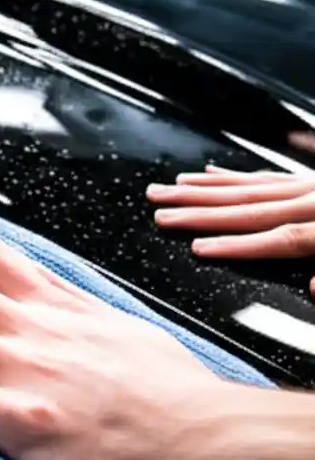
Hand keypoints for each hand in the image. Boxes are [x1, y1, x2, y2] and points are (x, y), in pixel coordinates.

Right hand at [147, 166, 314, 266]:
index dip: (238, 245)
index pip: (281, 238)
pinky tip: (211, 172)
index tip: (197, 248)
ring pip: (253, 185)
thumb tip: (313, 288)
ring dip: (209, 187)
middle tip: (160, 210)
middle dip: (201, 210)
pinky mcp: (314, 177)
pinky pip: (268, 174)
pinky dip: (236, 175)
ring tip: (173, 187)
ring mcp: (313, 185)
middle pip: (251, 206)